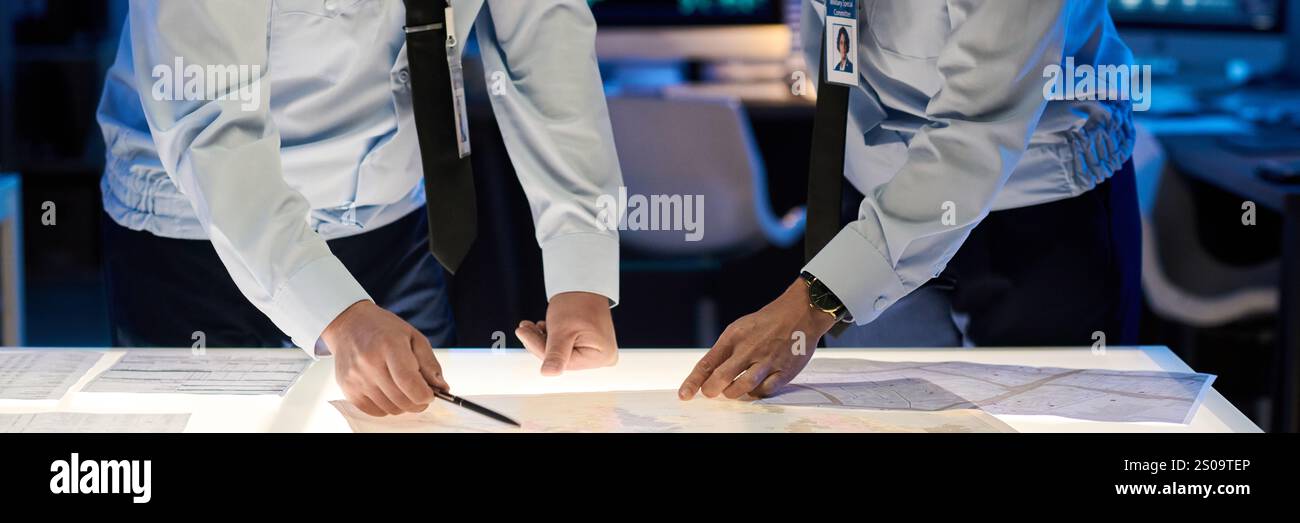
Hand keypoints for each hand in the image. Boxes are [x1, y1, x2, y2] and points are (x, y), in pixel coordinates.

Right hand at [322, 300, 448, 416]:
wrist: (349, 324)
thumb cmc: (383, 328)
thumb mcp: (413, 336)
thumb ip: (429, 363)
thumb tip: (441, 387)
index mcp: (389, 345)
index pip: (409, 382)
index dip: (425, 395)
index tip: (431, 394)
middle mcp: (370, 363)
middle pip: (402, 399)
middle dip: (418, 402)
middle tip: (420, 392)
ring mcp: (356, 378)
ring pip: (390, 408)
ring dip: (403, 404)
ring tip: (403, 388)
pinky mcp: (348, 389)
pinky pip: (375, 411)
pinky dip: (387, 407)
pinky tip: (388, 392)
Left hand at [515, 291, 617, 375]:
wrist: (585, 284)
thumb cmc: (577, 303)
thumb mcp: (563, 330)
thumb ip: (555, 354)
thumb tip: (548, 374)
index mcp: (602, 357)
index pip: (561, 362)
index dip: (538, 347)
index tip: (522, 332)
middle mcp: (603, 358)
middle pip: (561, 358)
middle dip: (540, 343)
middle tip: (523, 328)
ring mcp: (598, 352)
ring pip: (561, 353)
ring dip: (543, 339)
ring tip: (531, 325)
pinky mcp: (590, 346)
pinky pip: (566, 347)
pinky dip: (552, 338)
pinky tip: (542, 326)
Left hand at [678, 279, 838, 399]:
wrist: (800, 312)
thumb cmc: (766, 322)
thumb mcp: (739, 329)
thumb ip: (725, 350)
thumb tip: (708, 373)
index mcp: (734, 336)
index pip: (707, 363)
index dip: (693, 382)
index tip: (685, 395)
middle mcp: (748, 348)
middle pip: (722, 377)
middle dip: (711, 390)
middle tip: (710, 393)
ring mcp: (767, 361)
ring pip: (743, 386)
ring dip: (732, 393)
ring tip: (730, 392)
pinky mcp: (784, 371)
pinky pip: (765, 390)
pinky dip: (756, 393)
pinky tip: (753, 388)